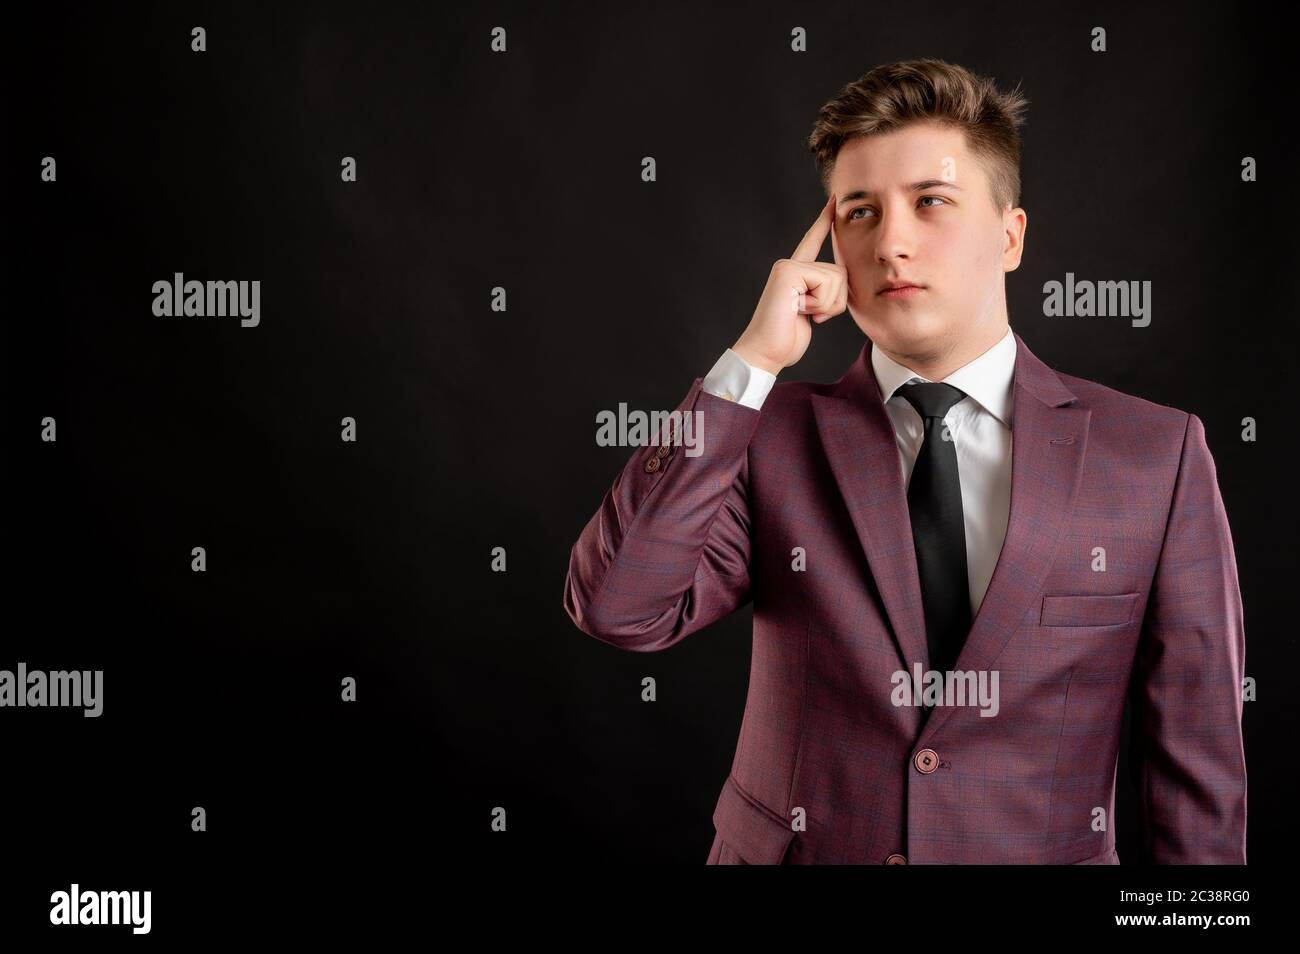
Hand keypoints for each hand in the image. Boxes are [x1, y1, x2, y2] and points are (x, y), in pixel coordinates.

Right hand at [731, 192, 848, 375]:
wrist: (765, 353)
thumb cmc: (785, 340)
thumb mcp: (812, 313)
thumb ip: (825, 294)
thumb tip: (841, 283)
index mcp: (794, 273)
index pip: (812, 241)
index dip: (824, 222)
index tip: (833, 201)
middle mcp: (790, 264)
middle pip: (840, 272)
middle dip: (836, 302)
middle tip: (811, 315)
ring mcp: (788, 266)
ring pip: (836, 279)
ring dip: (828, 305)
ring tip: (804, 314)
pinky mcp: (788, 272)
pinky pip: (826, 284)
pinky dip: (820, 305)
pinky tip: (800, 311)